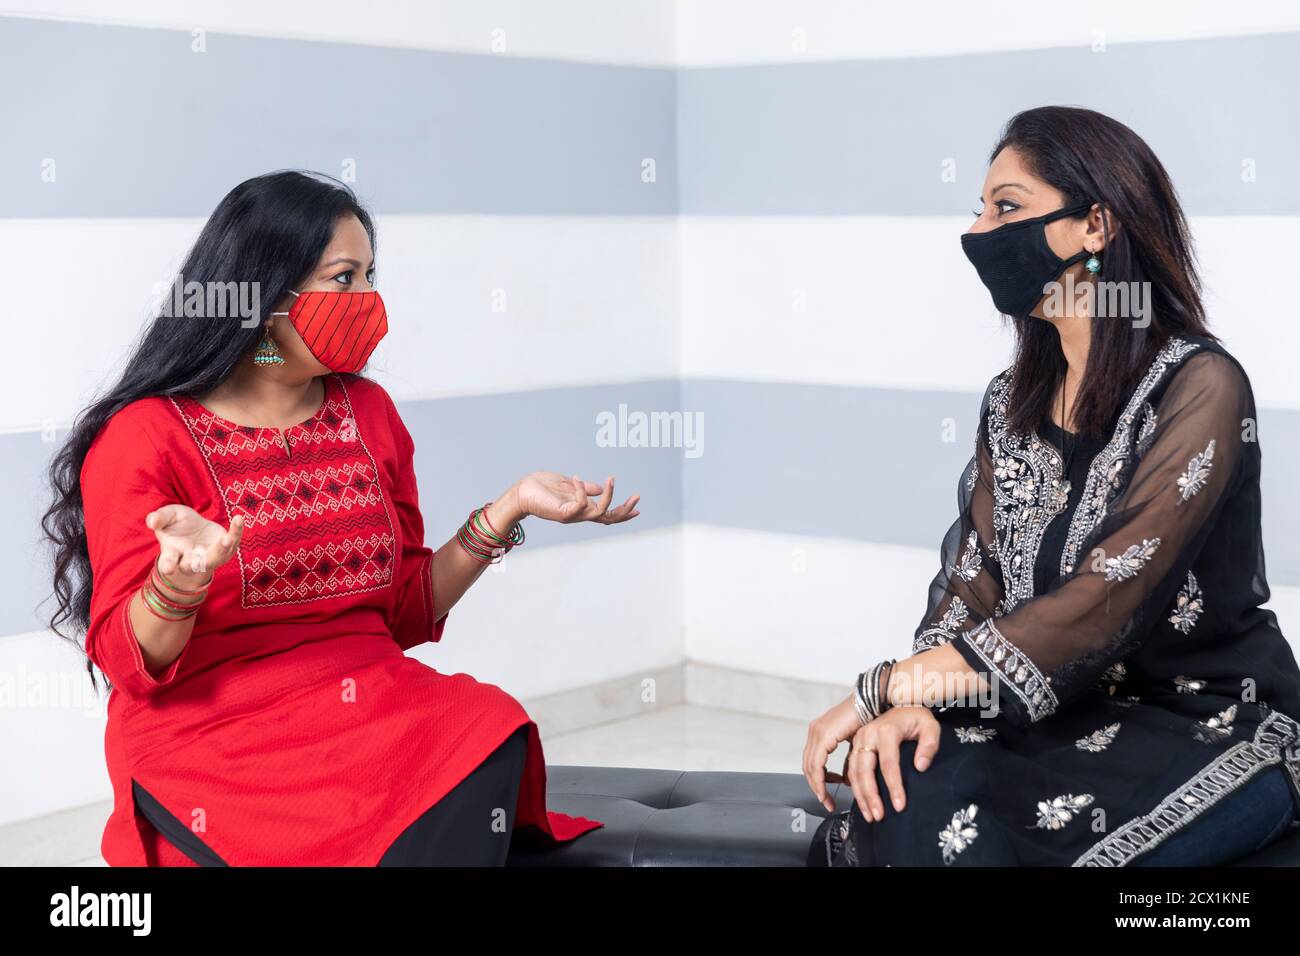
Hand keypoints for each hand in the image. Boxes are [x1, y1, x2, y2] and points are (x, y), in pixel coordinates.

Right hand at [145, 504, 243, 583]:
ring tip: (226, 539)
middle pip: (193, 566)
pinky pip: (233, 542)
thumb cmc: (177, 524)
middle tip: (202, 561)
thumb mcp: (168, 516)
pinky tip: (239, 519)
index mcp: (172, 553)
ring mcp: (210, 556)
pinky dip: (236, 531)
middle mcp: (191, 559)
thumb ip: (160, 518)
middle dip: (198, 564)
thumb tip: (152, 521)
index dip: (168, 566)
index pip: (168, 562)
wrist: (196, 528)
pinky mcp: (226, 549)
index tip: (168, 569)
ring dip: (221, 550)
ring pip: (215, 558)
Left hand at [510, 472, 639, 525]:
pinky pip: (580, 504)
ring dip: (609, 496)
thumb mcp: (567, 484)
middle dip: (624, 511)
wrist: (520, 492)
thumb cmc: (540, 487)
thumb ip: (584, 488)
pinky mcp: (563, 513)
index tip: (638, 507)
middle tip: (637, 497)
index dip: (623, 513)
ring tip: (611, 479)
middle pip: (608, 519)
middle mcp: (579, 515)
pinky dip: (582, 490)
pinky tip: (576, 477)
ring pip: (599, 513)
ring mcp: (572, 515)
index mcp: (581, 509)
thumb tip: (599, 488)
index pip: (606, 514)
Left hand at [803, 694, 866, 812]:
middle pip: (808, 767)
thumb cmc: (868, 719)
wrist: (872, 700)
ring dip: (818, 786)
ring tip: (828, 799)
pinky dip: (821, 778)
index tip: (826, 796)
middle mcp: (815, 731)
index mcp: (821, 732)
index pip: (812, 763)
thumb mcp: (855, 743)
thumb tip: (844, 779)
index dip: (818, 782)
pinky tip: (830, 786)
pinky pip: (816, 762)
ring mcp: (817, 731)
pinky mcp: (823, 733)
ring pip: (810, 767)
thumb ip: (848, 760)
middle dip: (817, 787)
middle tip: (826, 802)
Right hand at [843, 706, 940, 822]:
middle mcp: (868, 735)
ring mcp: (859, 740)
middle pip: (864, 769)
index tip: (899, 805)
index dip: (893, 786)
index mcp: (886, 730)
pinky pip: (850, 770)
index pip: (888, 763)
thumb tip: (921, 767)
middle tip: (878, 816)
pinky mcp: (855, 746)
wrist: (901, 702)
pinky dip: (854, 787)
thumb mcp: (930, 726)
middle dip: (870, 795)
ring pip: (854, 771)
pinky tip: (862, 801)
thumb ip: (929, 745)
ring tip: (870, 815)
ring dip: (860, 795)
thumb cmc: (916, 717)